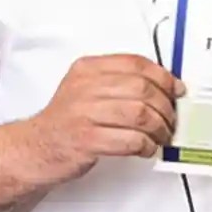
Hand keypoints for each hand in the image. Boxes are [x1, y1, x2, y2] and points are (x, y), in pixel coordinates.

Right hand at [23, 54, 185, 184]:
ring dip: (159, 128)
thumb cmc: (65, 121)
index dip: (163, 76)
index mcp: (87, 69)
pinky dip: (146, 145)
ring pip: (140, 114)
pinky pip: (130, 140)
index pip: (135, 63)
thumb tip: (161, 85)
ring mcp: (84, 114)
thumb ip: (117, 81)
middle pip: (142, 88)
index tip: (175, 89)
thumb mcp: (84, 88)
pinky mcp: (87, 140)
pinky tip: (146, 148)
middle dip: (165, 106)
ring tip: (161, 135)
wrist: (35, 148)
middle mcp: (85, 88)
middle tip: (170, 118)